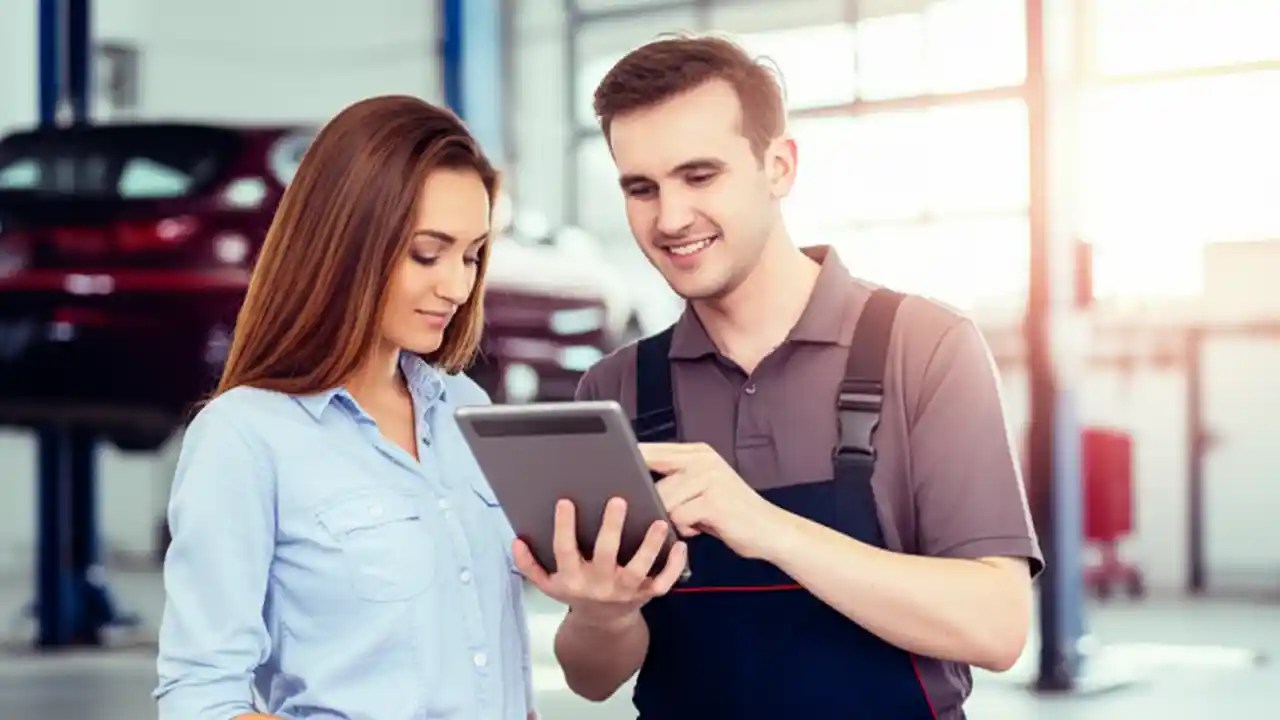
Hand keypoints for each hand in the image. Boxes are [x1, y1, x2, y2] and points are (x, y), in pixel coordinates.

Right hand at [512, 497, 687, 627]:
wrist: (602, 626)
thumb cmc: (575, 593)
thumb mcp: (548, 585)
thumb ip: (529, 564)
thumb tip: (515, 541)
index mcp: (573, 579)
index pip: (565, 551)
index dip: (564, 527)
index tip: (565, 501)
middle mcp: (599, 584)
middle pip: (605, 555)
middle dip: (611, 529)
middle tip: (618, 501)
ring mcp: (625, 590)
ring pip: (639, 568)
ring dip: (650, 545)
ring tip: (659, 521)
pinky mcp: (647, 594)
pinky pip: (664, 582)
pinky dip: (674, 566)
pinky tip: (680, 544)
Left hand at [641, 442, 782, 559]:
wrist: (771, 530)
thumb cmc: (729, 513)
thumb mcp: (702, 487)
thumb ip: (675, 479)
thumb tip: (632, 483)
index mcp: (698, 453)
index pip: (651, 451)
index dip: (628, 463)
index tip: (612, 474)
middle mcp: (703, 460)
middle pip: (652, 480)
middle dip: (653, 502)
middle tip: (675, 514)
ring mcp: (710, 478)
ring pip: (663, 500)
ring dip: (672, 519)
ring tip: (693, 521)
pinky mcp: (714, 501)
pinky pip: (678, 517)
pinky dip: (684, 529)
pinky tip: (700, 528)